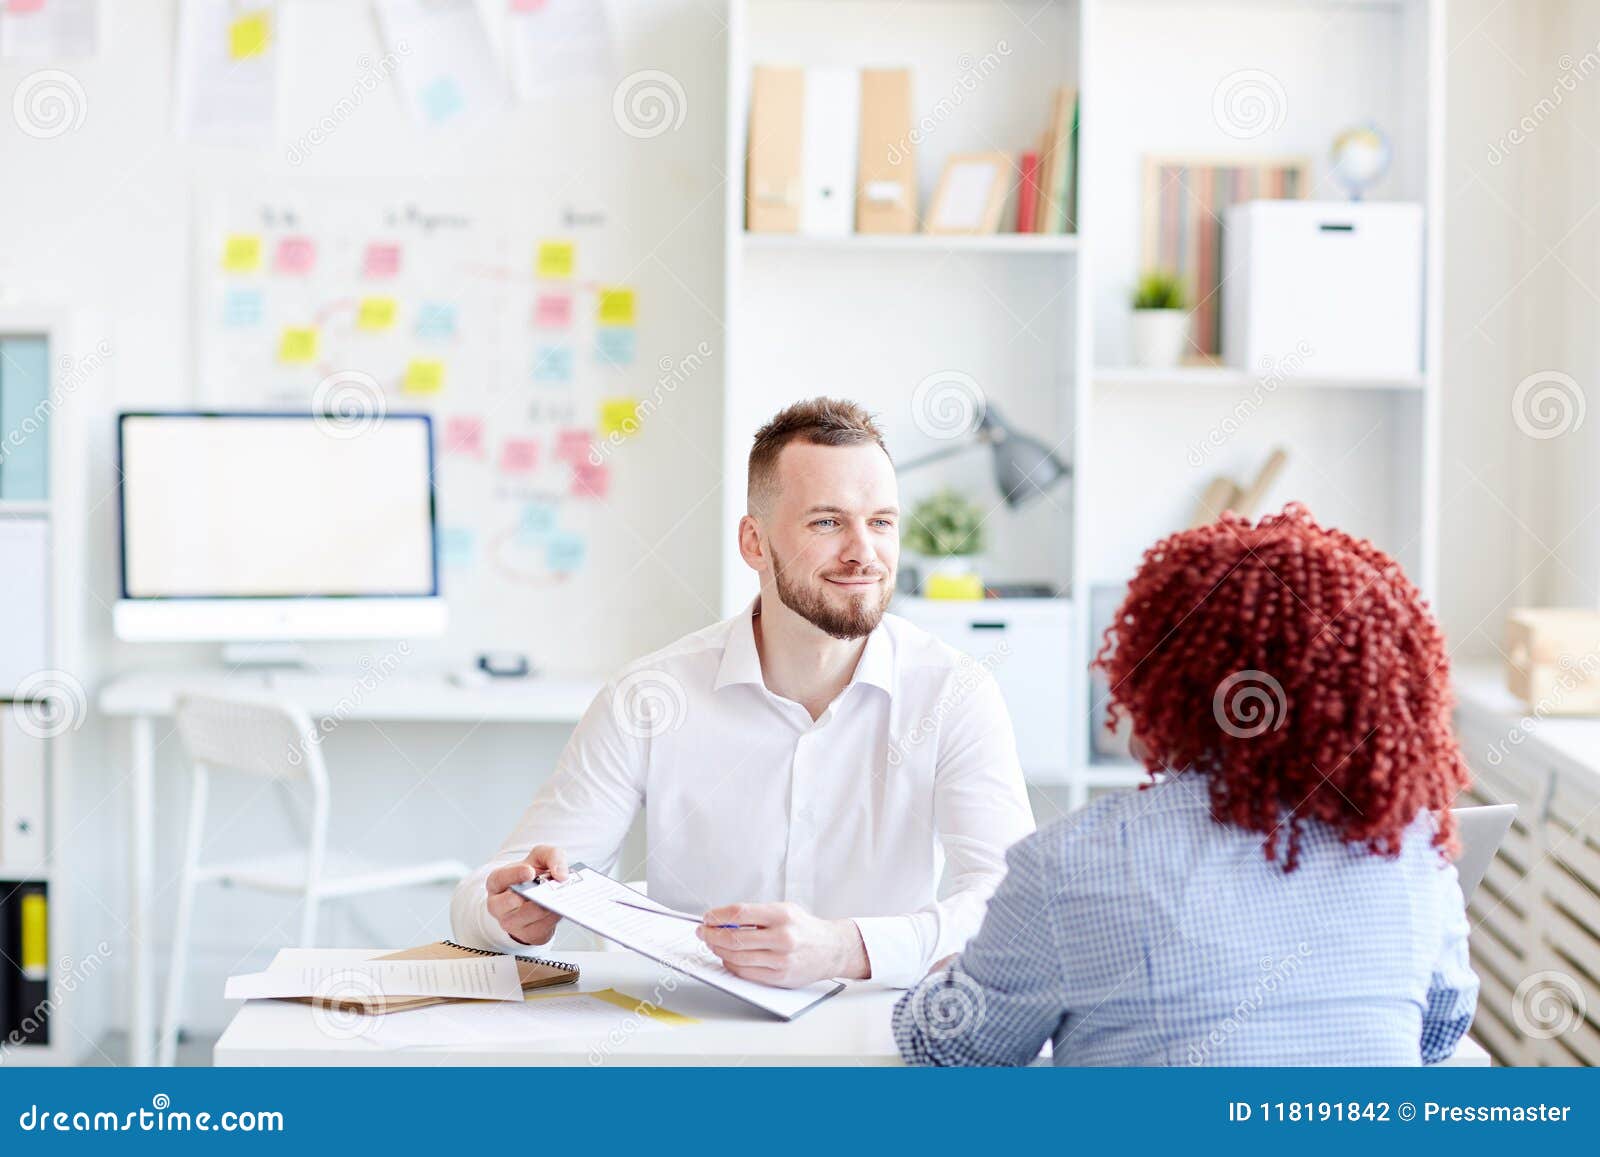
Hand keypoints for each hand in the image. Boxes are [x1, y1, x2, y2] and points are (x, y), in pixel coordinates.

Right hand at [485, 845, 568, 945]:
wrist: (538, 900)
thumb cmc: (534, 877)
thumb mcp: (541, 857)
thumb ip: (552, 856)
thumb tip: (560, 874)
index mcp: (497, 882)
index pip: (499, 879)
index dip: (514, 875)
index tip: (530, 872)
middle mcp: (499, 905)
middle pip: (513, 900)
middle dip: (534, 893)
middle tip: (551, 885)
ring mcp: (511, 922)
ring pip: (534, 913)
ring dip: (549, 903)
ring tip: (561, 893)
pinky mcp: (527, 934)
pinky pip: (544, 925)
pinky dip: (556, 914)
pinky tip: (561, 906)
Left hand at [696, 901, 869, 987]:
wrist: (831, 949)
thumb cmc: (804, 929)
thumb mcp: (784, 910)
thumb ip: (756, 914)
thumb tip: (722, 920)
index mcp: (782, 914)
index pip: (740, 913)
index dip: (718, 915)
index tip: (708, 917)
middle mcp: (782, 937)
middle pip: (734, 937)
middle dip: (712, 934)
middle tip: (703, 932)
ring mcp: (781, 959)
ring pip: (737, 957)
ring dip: (718, 950)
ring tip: (713, 944)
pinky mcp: (779, 977)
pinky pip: (746, 972)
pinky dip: (731, 965)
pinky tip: (727, 958)